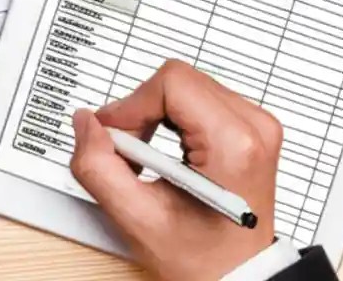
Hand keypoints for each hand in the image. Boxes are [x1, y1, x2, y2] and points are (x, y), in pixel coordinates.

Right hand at [70, 60, 282, 280]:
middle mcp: (254, 127)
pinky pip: (197, 99)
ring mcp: (256, 124)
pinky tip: (164, 154)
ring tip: (145, 157)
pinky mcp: (249, 127)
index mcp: (235, 145)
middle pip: (177, 81)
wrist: (239, 274)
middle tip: (128, 154)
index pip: (172, 83)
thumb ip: (99, 167)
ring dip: (154, 116)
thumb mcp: (138, 219)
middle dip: (140, 112)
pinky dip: (170, 120)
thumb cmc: (203, 257)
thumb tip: (86, 123)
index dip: (132, 105)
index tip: (116, 138)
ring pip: (185, 86)